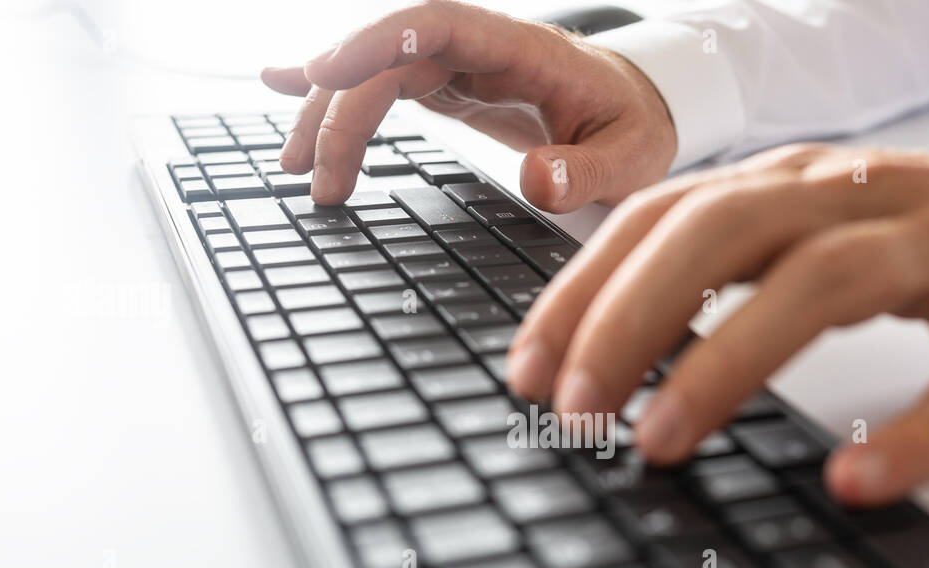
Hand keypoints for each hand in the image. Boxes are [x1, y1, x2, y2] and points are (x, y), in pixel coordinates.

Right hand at [261, 0, 675, 209]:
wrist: (640, 108)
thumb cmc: (635, 125)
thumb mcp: (630, 157)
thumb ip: (588, 172)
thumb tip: (538, 180)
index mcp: (525, 50)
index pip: (438, 27)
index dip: (377, 43)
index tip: (324, 73)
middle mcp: (482, 49)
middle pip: (391, 60)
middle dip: (341, 111)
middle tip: (316, 178)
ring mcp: (461, 66)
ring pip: (379, 76)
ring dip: (332, 116)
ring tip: (299, 167)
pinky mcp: (450, 87)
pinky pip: (387, 82)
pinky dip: (339, 89)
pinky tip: (287, 90)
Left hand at [507, 145, 928, 503]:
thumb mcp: (817, 232)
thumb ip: (726, 272)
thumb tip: (607, 353)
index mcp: (798, 182)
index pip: (665, 217)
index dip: (584, 290)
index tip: (527, 371)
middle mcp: (861, 195)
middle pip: (723, 232)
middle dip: (629, 321)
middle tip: (573, 412)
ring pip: (823, 283)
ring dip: (726, 364)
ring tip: (660, 444)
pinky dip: (913, 429)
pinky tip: (857, 479)